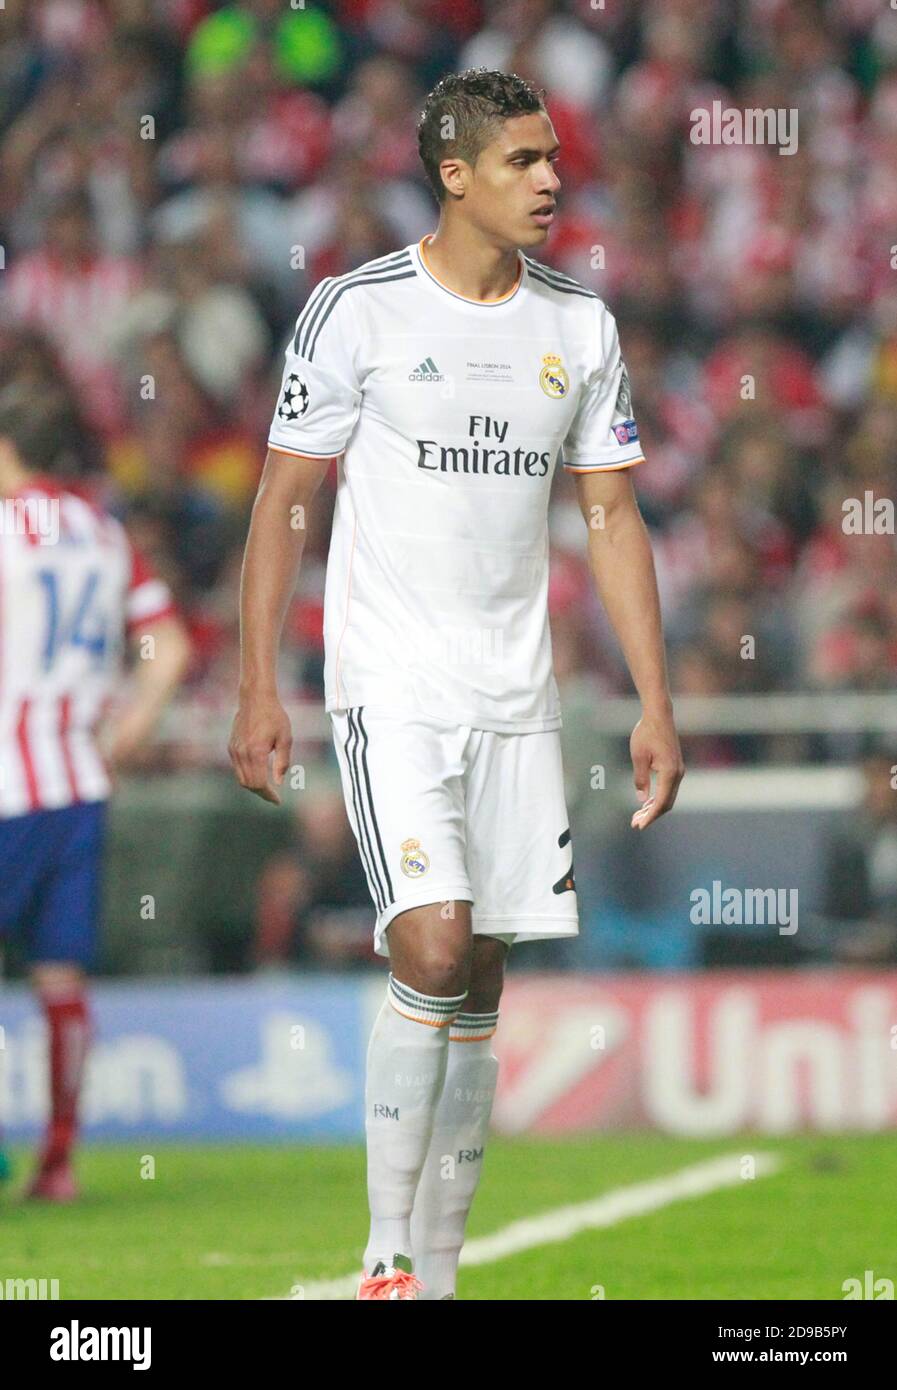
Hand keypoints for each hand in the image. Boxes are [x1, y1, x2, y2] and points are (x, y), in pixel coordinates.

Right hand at [228, 692, 292, 803]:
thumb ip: (282, 762)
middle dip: (261, 793)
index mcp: (256, 752)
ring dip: (254, 786)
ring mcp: (234, 750)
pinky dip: (247, 776)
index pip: (259, 783)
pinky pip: (238, 768)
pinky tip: (259, 774)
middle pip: (249, 784)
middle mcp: (242, 753)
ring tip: (267, 788)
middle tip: (274, 797)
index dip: (269, 795)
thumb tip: (279, 782)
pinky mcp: (231, 747)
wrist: (255, 699)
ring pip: (241, 778)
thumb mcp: (285, 738)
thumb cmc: (274, 716)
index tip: (278, 801)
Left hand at [629, 708, 684, 829]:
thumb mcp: (638, 756)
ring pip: (668, 797)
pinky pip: (668, 789)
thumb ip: (640, 779)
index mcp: (670, 773)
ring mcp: (678, 771)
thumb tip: (642, 799)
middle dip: (651, 816)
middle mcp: (678, 774)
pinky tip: (646, 803)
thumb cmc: (646, 733)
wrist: (659, 716)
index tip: (639, 826)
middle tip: (634, 824)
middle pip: (666, 803)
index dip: (650, 816)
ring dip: (654, 808)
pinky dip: (658, 798)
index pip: (661, 802)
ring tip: (637, 816)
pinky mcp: (675, 767)